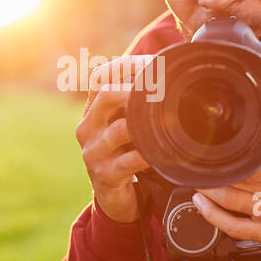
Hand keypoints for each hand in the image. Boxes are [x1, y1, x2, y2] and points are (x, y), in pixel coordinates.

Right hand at [74, 54, 155, 222]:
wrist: (113, 197)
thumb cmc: (125, 154)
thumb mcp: (125, 126)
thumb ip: (136, 105)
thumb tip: (173, 73)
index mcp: (91, 111)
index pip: (100, 77)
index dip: (125, 66)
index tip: (153, 63)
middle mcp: (87, 127)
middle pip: (106, 94)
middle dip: (136, 89)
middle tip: (163, 89)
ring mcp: (93, 152)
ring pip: (119, 129)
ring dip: (146, 124)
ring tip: (168, 122)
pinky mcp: (104, 175)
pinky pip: (129, 161)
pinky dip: (149, 155)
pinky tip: (163, 152)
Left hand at [191, 102, 260, 248]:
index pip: (253, 164)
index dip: (229, 159)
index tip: (212, 151)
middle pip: (239, 182)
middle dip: (215, 174)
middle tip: (199, 164)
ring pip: (233, 204)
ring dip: (210, 191)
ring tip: (199, 180)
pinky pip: (236, 228)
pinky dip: (214, 216)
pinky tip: (203, 204)